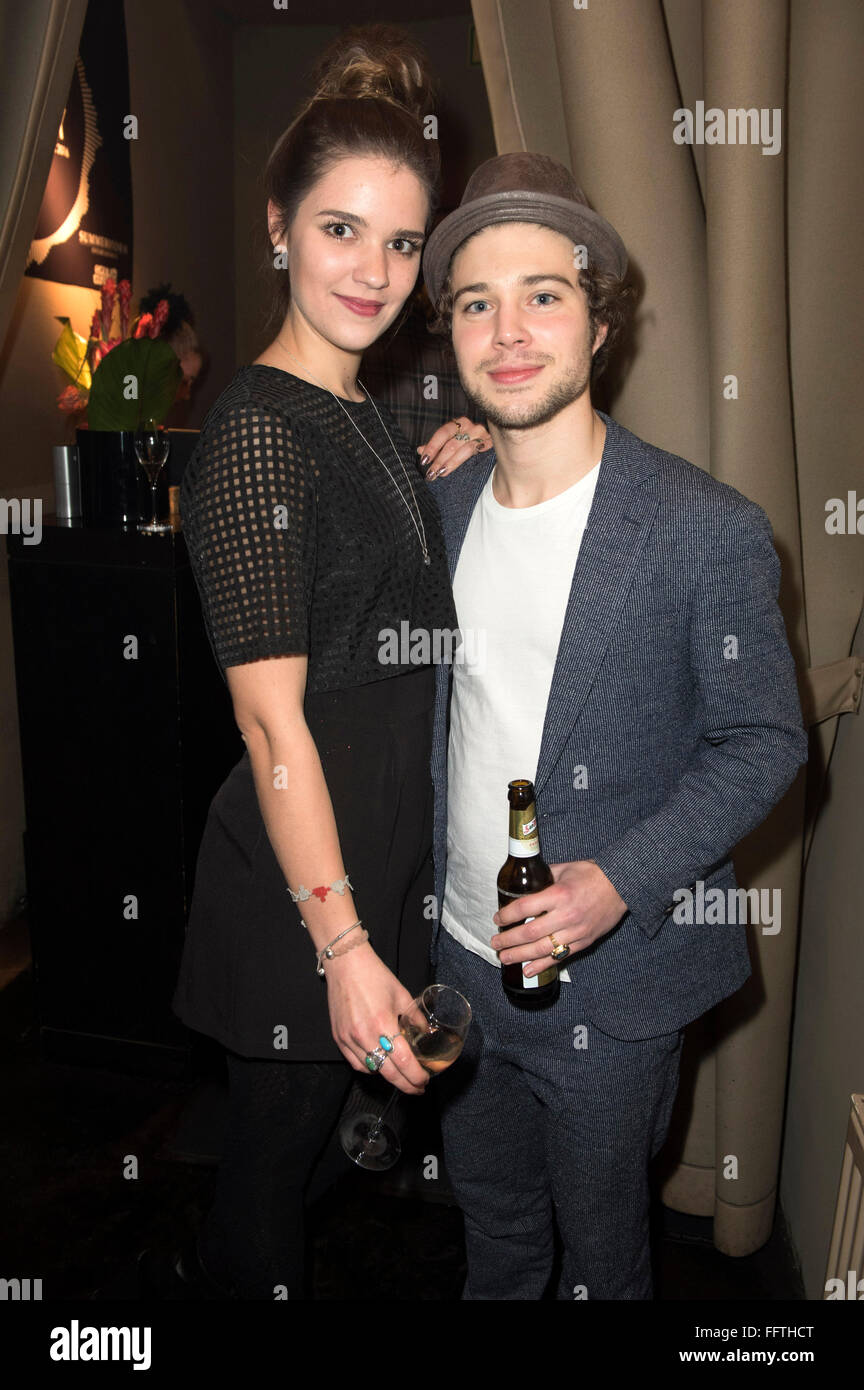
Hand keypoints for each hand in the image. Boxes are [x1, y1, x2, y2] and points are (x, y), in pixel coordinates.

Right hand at [324, 942, 429, 1094]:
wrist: (345, 964)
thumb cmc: (374, 976)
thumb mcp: (402, 995)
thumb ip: (415, 1018)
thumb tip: (427, 1034)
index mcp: (383, 1023)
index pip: (404, 1062)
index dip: (416, 1077)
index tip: (424, 1082)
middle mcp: (364, 1035)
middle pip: (389, 1073)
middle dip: (406, 1084)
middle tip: (417, 1087)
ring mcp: (349, 1038)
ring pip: (371, 1070)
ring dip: (388, 1076)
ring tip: (400, 1073)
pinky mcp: (338, 1038)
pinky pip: (355, 1063)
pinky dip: (369, 1067)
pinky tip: (379, 1063)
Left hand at [417, 417, 491, 478]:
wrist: (497, 444)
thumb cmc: (467, 444)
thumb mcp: (450, 443)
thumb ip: (437, 447)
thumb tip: (420, 450)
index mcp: (459, 424)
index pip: (443, 433)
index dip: (432, 447)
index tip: (424, 460)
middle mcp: (470, 427)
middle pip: (452, 443)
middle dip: (439, 460)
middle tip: (430, 473)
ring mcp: (482, 435)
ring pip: (465, 449)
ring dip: (451, 463)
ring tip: (441, 473)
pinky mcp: (492, 443)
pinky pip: (482, 450)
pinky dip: (472, 457)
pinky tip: (464, 467)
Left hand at [490, 861, 627, 975]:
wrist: (622, 886)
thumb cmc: (592, 874)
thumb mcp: (565, 868)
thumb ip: (544, 876)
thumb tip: (525, 881)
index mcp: (559, 894)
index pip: (525, 907)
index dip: (507, 915)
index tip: (497, 918)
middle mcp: (566, 915)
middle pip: (530, 932)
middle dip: (508, 939)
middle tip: (495, 942)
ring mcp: (576, 931)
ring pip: (542, 949)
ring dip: (520, 955)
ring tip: (504, 957)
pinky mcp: (584, 942)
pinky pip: (560, 956)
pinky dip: (542, 965)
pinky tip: (528, 970)